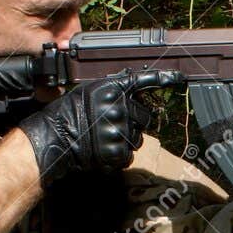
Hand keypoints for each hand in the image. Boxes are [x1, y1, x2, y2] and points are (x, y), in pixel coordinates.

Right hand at [17, 73, 151, 182]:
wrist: (55, 137)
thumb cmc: (68, 113)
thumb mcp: (89, 90)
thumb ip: (113, 88)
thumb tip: (131, 83)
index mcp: (113, 90)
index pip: (143, 82)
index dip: (163, 79)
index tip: (178, 77)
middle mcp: (120, 109)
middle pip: (145, 117)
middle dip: (135, 121)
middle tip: (115, 124)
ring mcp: (120, 131)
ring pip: (138, 138)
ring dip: (127, 139)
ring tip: (105, 137)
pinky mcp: (118, 152)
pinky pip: (129, 154)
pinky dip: (119, 154)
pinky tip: (104, 149)